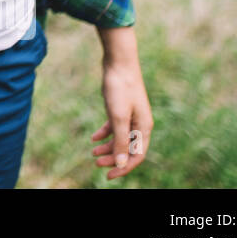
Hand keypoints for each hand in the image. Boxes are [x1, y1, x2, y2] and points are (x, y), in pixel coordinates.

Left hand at [91, 32, 153, 179]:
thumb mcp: (118, 116)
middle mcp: (139, 124)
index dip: (123, 167)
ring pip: (120, 138)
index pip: (137, 156)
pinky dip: (104, 133)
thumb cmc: (120, 88)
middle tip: (95, 163)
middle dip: (113, 158)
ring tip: (92, 153)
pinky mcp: (121, 108)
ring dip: (108, 147)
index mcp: (143, 128)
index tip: (108, 175)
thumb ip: (121, 140)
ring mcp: (130, 116)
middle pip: (128, 148)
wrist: (118, 62)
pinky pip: (114, 127)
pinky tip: (93, 139)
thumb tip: (122, 163)